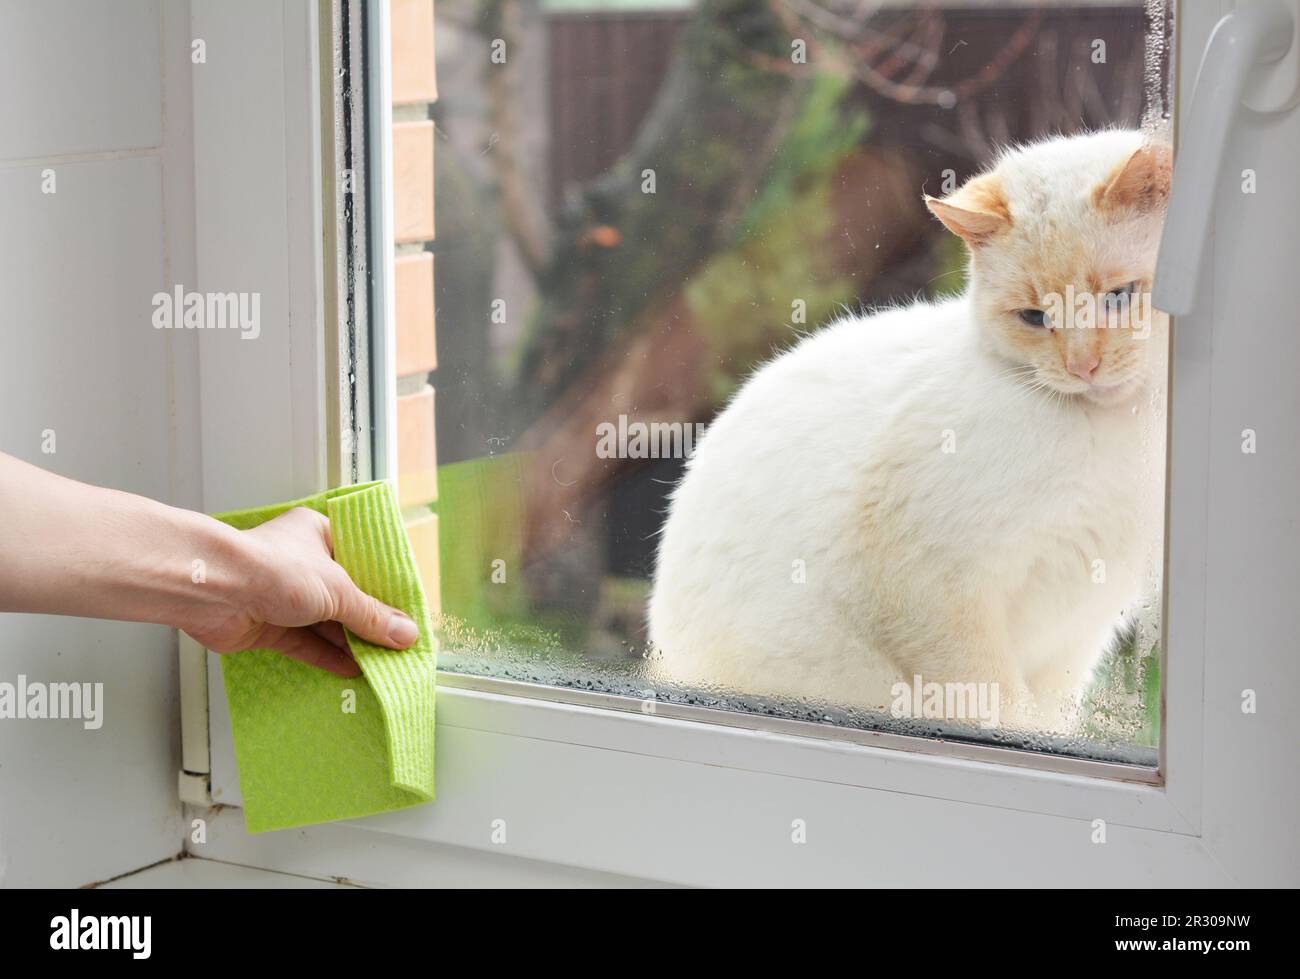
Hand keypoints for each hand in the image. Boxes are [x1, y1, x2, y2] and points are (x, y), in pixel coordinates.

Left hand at [180, 507, 418, 677]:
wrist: (212, 591)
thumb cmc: (273, 568)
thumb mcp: (337, 590)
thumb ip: (371, 615)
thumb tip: (406, 634)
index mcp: (319, 535)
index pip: (360, 560)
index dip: (383, 585)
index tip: (406, 608)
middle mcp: (300, 563)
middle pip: (344, 595)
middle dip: (368, 620)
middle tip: (398, 641)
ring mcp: (282, 596)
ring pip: (324, 622)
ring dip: (350, 642)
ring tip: (382, 660)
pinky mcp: (267, 626)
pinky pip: (304, 643)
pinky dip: (326, 656)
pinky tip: (351, 669)